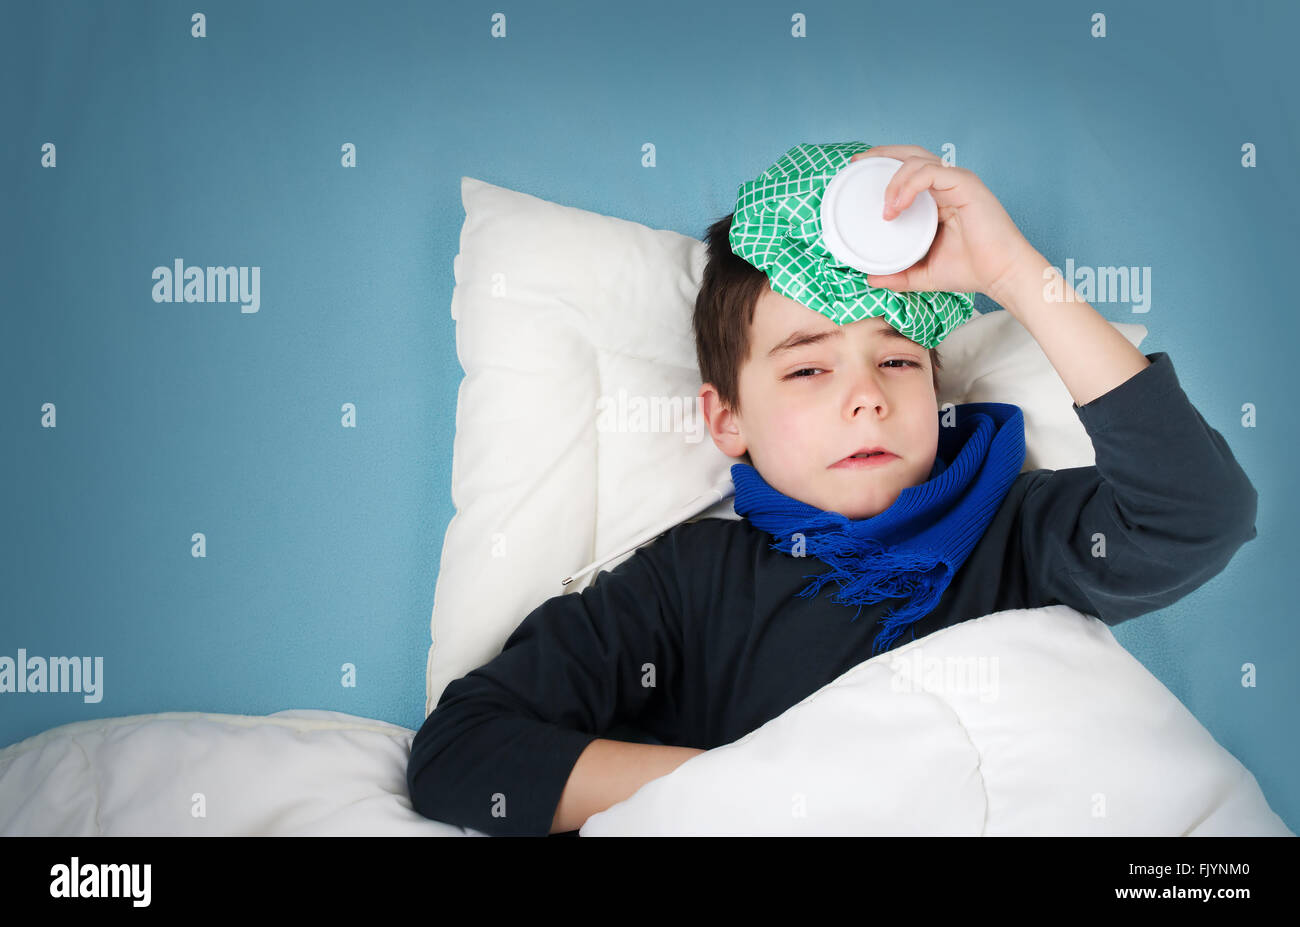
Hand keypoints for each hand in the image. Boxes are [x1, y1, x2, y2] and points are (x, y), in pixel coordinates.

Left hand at [848, 145, 1038, 300]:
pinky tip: (897, 204)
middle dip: (880, 154)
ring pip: (917, 160)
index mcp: (938, 197)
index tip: (856, 171)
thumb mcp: (923, 273)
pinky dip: (909, 183)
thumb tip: (869, 278)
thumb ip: (898, 274)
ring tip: (885, 207)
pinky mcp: (966, 184)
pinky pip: (931, 172)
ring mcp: (957, 181)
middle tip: (856, 163)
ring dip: (893, 178)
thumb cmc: (970, 270)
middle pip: (909, 154)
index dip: (881, 165)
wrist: (1001, 276)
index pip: (906, 169)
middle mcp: (947, 184)